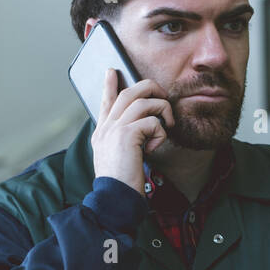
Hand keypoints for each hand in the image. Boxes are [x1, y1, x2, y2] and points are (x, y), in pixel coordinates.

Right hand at [91, 69, 173, 193]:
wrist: (114, 199)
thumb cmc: (121, 183)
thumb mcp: (117, 158)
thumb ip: (124, 141)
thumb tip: (143, 129)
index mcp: (102, 132)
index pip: (105, 101)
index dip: (109, 84)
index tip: (111, 71)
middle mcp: (106, 127)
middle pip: (129, 92)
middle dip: (151, 89)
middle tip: (163, 98)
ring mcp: (115, 129)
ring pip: (144, 101)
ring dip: (162, 111)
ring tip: (166, 125)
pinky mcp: (127, 135)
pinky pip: (152, 121)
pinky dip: (159, 132)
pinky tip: (154, 146)